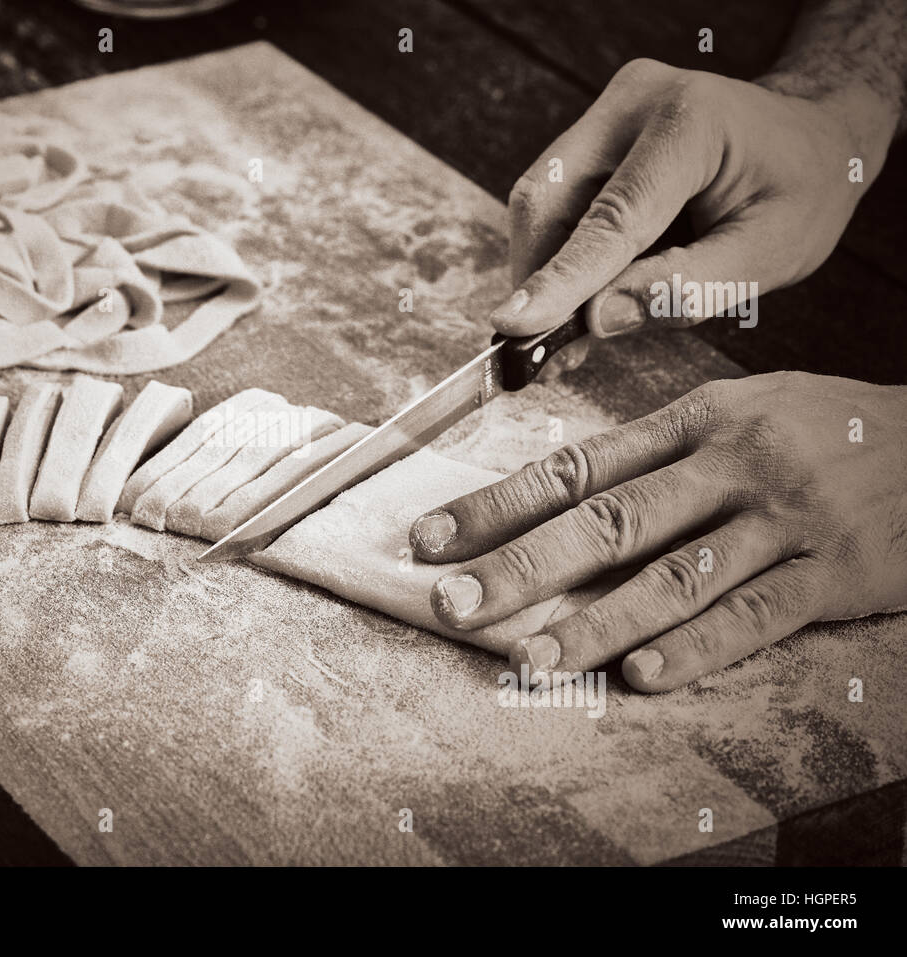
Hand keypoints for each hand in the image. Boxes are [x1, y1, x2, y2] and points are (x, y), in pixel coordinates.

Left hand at [408, 372, 906, 690]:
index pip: (576, 468)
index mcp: (696, 422)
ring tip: (529, 662)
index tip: (430, 539)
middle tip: (453, 606)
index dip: (496, 505)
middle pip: (610, 523)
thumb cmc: (825, 430)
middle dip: (521, 567)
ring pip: (673, 579)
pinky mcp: (832, 575)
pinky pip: (755, 618)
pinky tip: (640, 676)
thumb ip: (657, 448)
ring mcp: (781, 522)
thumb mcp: (741, 410)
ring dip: (595, 625)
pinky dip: (695, 649)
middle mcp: (730, 467)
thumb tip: (559, 490)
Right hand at [492, 57, 894, 374]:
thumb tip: (595, 320)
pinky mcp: (594, 135)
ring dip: (548, 270)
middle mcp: (635, 102)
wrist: (813, 137)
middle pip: (547, 199)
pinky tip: (586, 291)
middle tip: (549, 349)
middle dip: (539, 277)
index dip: (559, 280)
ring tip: (575, 328)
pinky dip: (561, 255)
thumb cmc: (801, 191)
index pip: (610, 217)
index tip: (513, 327)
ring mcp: (608, 112)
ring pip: (540, 204)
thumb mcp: (768, 254)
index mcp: (691, 123)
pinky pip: (553, 202)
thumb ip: (685, 289)